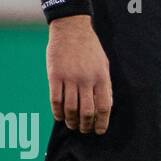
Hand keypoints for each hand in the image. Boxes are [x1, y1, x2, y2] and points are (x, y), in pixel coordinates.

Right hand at [46, 16, 111, 133]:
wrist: (72, 29)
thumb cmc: (90, 48)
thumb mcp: (104, 64)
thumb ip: (104, 84)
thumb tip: (105, 105)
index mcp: (102, 77)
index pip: (104, 106)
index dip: (102, 122)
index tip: (99, 131)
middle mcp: (87, 79)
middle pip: (87, 111)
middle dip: (86, 125)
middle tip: (84, 130)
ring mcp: (70, 78)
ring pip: (70, 108)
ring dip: (72, 121)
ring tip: (72, 125)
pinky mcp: (54, 76)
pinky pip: (55, 100)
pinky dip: (57, 112)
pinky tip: (59, 117)